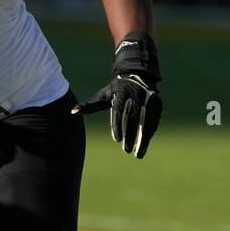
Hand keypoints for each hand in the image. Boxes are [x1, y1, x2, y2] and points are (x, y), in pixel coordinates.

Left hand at [72, 31, 162, 157]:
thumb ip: (89, 106)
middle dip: (130, 135)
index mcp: (121, 92)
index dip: (118, 125)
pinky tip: (145, 144)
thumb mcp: (102, 96)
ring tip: (138, 154)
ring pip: (146, 121)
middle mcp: (136, 94)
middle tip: (125, 150)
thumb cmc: (115, 90)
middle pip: (133, 118)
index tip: (117, 139)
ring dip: (143, 139)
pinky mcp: (157, 104)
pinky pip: (154, 120)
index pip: (118, 111)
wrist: (137, 76)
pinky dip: (149, 133)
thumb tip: (72, 112)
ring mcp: (148, 99)